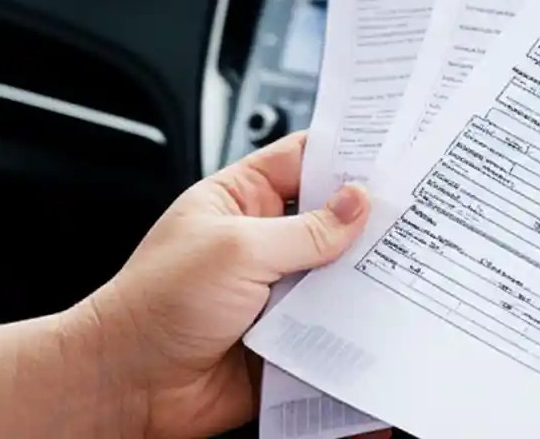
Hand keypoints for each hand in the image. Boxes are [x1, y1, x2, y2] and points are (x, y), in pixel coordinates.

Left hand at [66, 132, 376, 437]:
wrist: (127, 387)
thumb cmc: (155, 306)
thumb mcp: (236, 249)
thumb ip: (306, 230)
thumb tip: (358, 203)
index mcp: (242, 199)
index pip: (304, 160)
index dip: (347, 154)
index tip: (393, 153)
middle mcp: (263, 240)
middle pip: (332, 219)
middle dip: (368, 219)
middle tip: (412, 213)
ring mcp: (277, 289)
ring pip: (339, 274)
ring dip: (365, 274)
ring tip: (404, 264)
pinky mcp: (290, 334)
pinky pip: (334, 324)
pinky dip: (355, 324)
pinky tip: (378, 318)